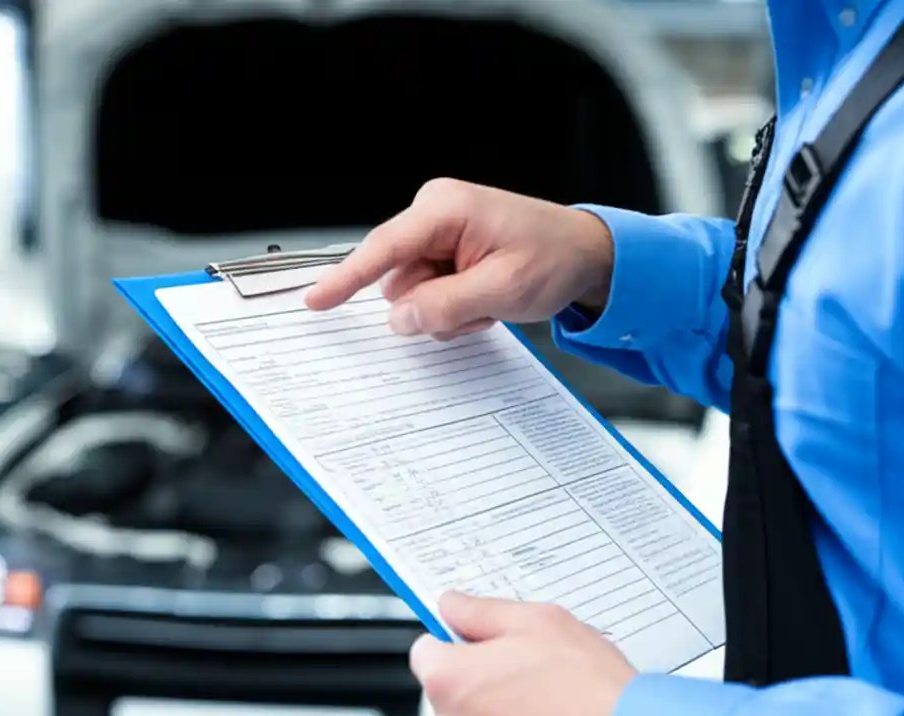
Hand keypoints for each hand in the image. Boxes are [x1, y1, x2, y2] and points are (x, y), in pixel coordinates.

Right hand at [304, 178, 613, 338]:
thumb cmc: (554, 258)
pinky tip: (486, 298)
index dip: (347, 278)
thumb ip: (446, 306)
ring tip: (489, 300)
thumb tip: (400, 319)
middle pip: (399, 280)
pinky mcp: (447, 249)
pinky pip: (430, 292)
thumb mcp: (503, 289)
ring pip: (413, 293)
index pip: (384, 249)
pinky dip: (456, 305)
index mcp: (444, 209)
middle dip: (433, 305)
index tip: (315, 300)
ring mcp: (440, 232)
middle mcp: (435, 213)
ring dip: (448, 309)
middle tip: (481, 306)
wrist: (588, 254)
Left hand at [411, 592, 636, 715]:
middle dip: (478, 669)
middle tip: (523, 661)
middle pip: (449, 682)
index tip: (478, 636)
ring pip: (473, 709)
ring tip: (542, 690)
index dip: (453, 638)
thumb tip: (451, 604)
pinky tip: (545, 711)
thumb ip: (480, 611)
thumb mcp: (533, 621)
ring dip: (496, 699)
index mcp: (449, 678)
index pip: (425, 649)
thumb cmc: (583, 683)